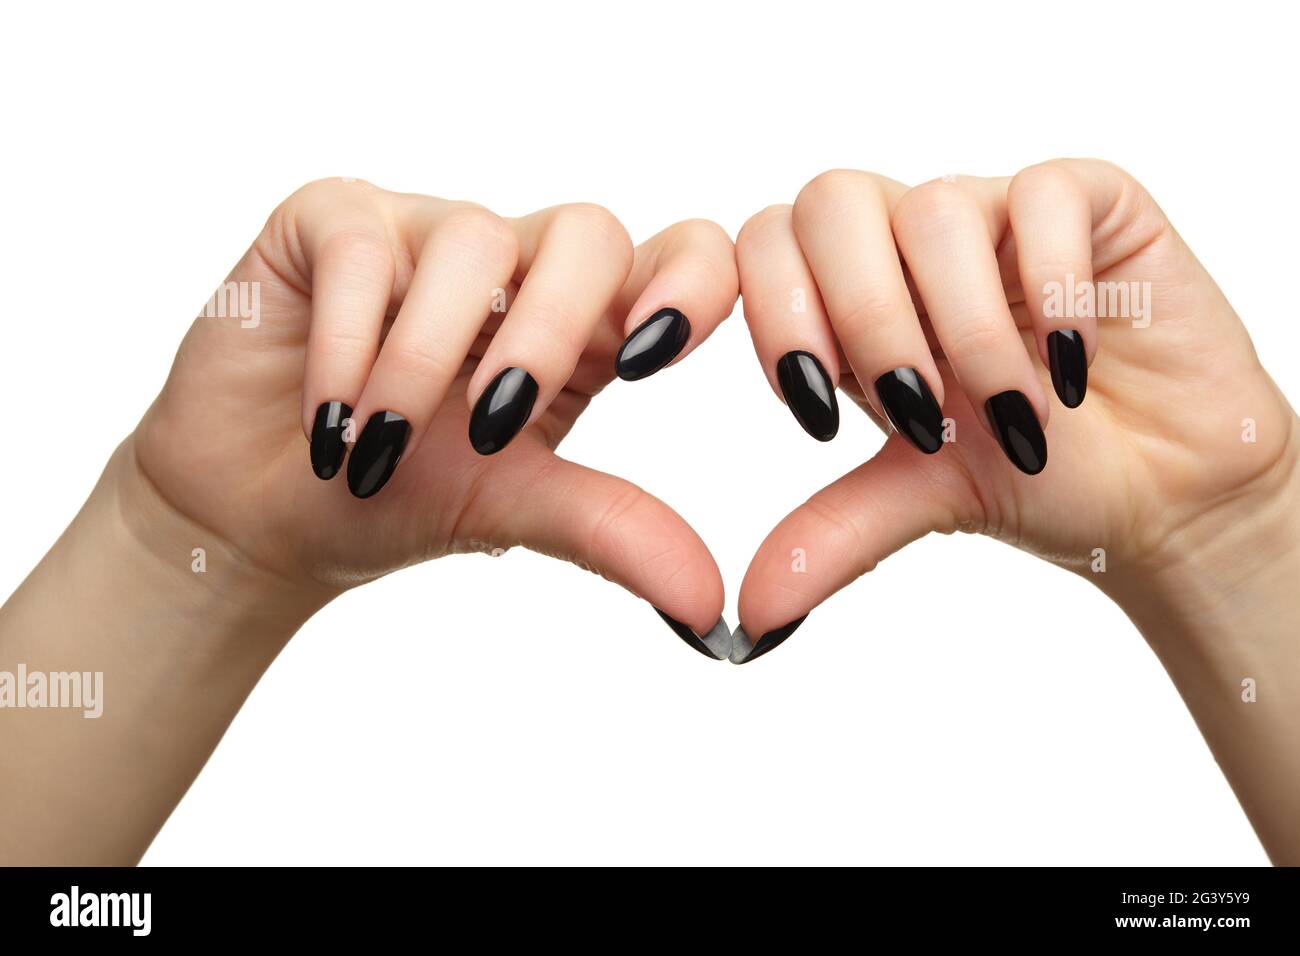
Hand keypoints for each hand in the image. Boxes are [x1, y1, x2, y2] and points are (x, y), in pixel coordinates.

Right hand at [132, 178, 737, 651]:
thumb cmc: (395, 497)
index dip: (692, 282)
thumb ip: (612, 532)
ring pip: (472, 240)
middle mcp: (517, 265)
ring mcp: (426, 233)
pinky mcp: (332, 221)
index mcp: (584, 324)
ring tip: (376, 450)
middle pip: (587, 233)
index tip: (651, 361)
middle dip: (548, 334)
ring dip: (423, 363)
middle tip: (492, 429)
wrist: (260, 512)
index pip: (679, 255)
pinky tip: (326, 421)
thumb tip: (707, 608)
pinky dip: (346, 344)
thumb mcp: (512, 508)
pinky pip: (362, 248)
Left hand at [733, 160, 1298, 659]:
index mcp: (851, 297)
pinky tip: (1072, 366)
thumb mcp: (920, 499)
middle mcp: (910, 242)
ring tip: (1015, 417)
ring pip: (934, 208)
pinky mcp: (1091, 201)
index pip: (766, 244)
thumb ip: (832, 534)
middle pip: (831, 203)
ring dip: (968, 330)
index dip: (768, 310)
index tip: (812, 412)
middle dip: (863, 320)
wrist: (1168, 490)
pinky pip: (1047, 192)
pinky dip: (1056, 289)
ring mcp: (996, 211)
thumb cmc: (1040, 474)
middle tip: (918, 417)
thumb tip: (756, 618)